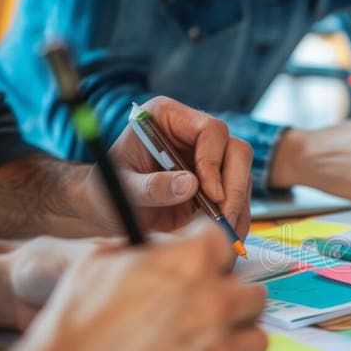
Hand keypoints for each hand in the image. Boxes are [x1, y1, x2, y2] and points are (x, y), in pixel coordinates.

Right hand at [0, 220, 266, 350]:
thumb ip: (143, 250)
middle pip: (252, 292)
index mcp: (187, 265)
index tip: (203, 264)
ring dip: (235, 338)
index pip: (224, 242)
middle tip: (203, 311)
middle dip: (229, 298)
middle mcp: (214, 305)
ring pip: (256, 335)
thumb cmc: (69, 333)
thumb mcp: (95, 265)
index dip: (208, 253)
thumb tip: (166, 248)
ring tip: (205, 346)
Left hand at [102, 96, 253, 236]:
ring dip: (237, 205)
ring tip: (225, 232)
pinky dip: (236, 216)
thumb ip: (150, 187)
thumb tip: (190, 185)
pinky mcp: (216, 182)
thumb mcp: (122, 191)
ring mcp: (208, 157)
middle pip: (236, 150)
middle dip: (233, 187)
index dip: (213, 160)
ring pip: (242, 174)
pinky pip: (238, 195)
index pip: (210, 130)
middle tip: (224, 217)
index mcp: (167, 117)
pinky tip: (227, 234)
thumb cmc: (107, 193)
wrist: (108, 211)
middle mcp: (194, 133)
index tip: (209, 192)